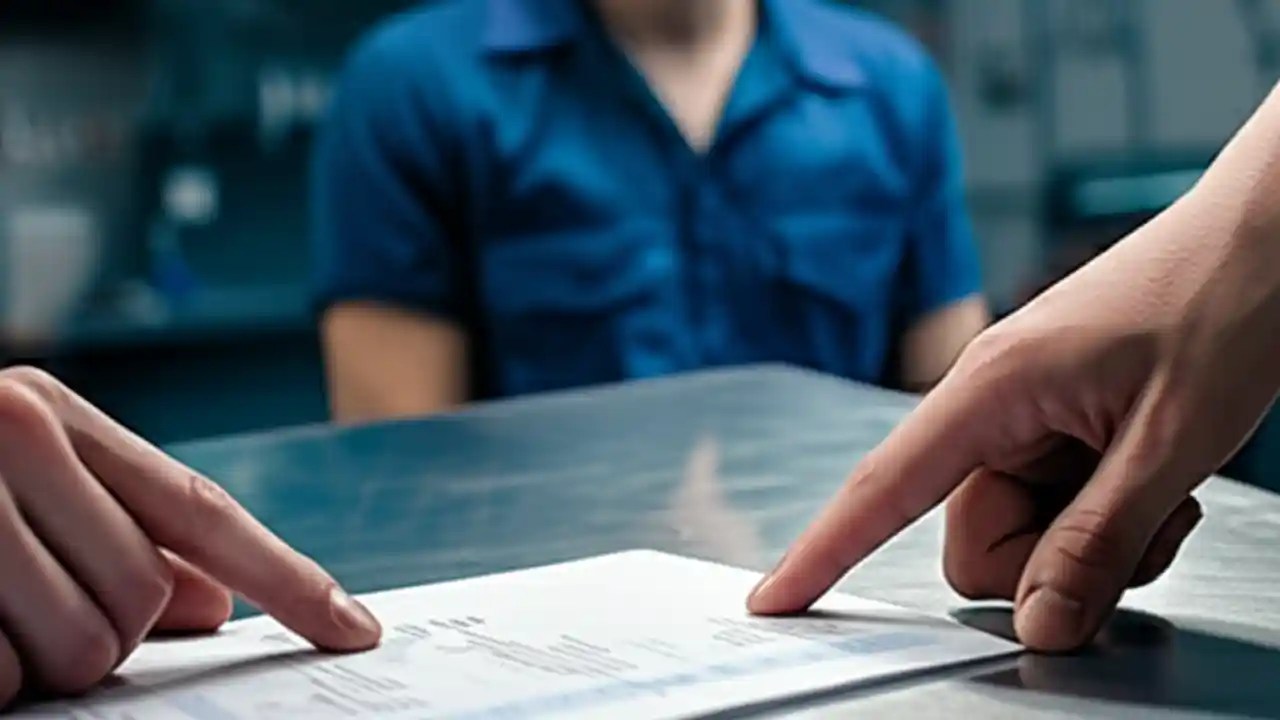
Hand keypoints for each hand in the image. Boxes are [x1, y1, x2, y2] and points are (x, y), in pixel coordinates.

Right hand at [0, 368, 381, 708]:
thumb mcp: (24, 478)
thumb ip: (120, 530)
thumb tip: (213, 607)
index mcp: (53, 413)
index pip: (202, 511)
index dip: (287, 578)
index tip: (355, 629)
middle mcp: (17, 439)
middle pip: (147, 596)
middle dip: (110, 627)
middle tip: (33, 602)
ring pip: (85, 650)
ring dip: (43, 661)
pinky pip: (4, 679)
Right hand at [747, 181, 1279, 650]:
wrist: (1270, 233)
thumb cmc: (1224, 298)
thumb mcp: (1173, 441)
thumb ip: (1099, 542)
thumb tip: (1038, 625)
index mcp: (992, 389)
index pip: (883, 487)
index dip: (824, 552)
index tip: (776, 600)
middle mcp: (994, 403)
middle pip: (973, 538)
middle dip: (1048, 560)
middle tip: (1135, 527)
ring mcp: (1027, 416)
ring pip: (1021, 532)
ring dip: (1090, 540)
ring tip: (1162, 492)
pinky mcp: (1059, 425)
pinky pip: (1055, 508)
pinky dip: (1104, 519)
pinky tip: (1157, 482)